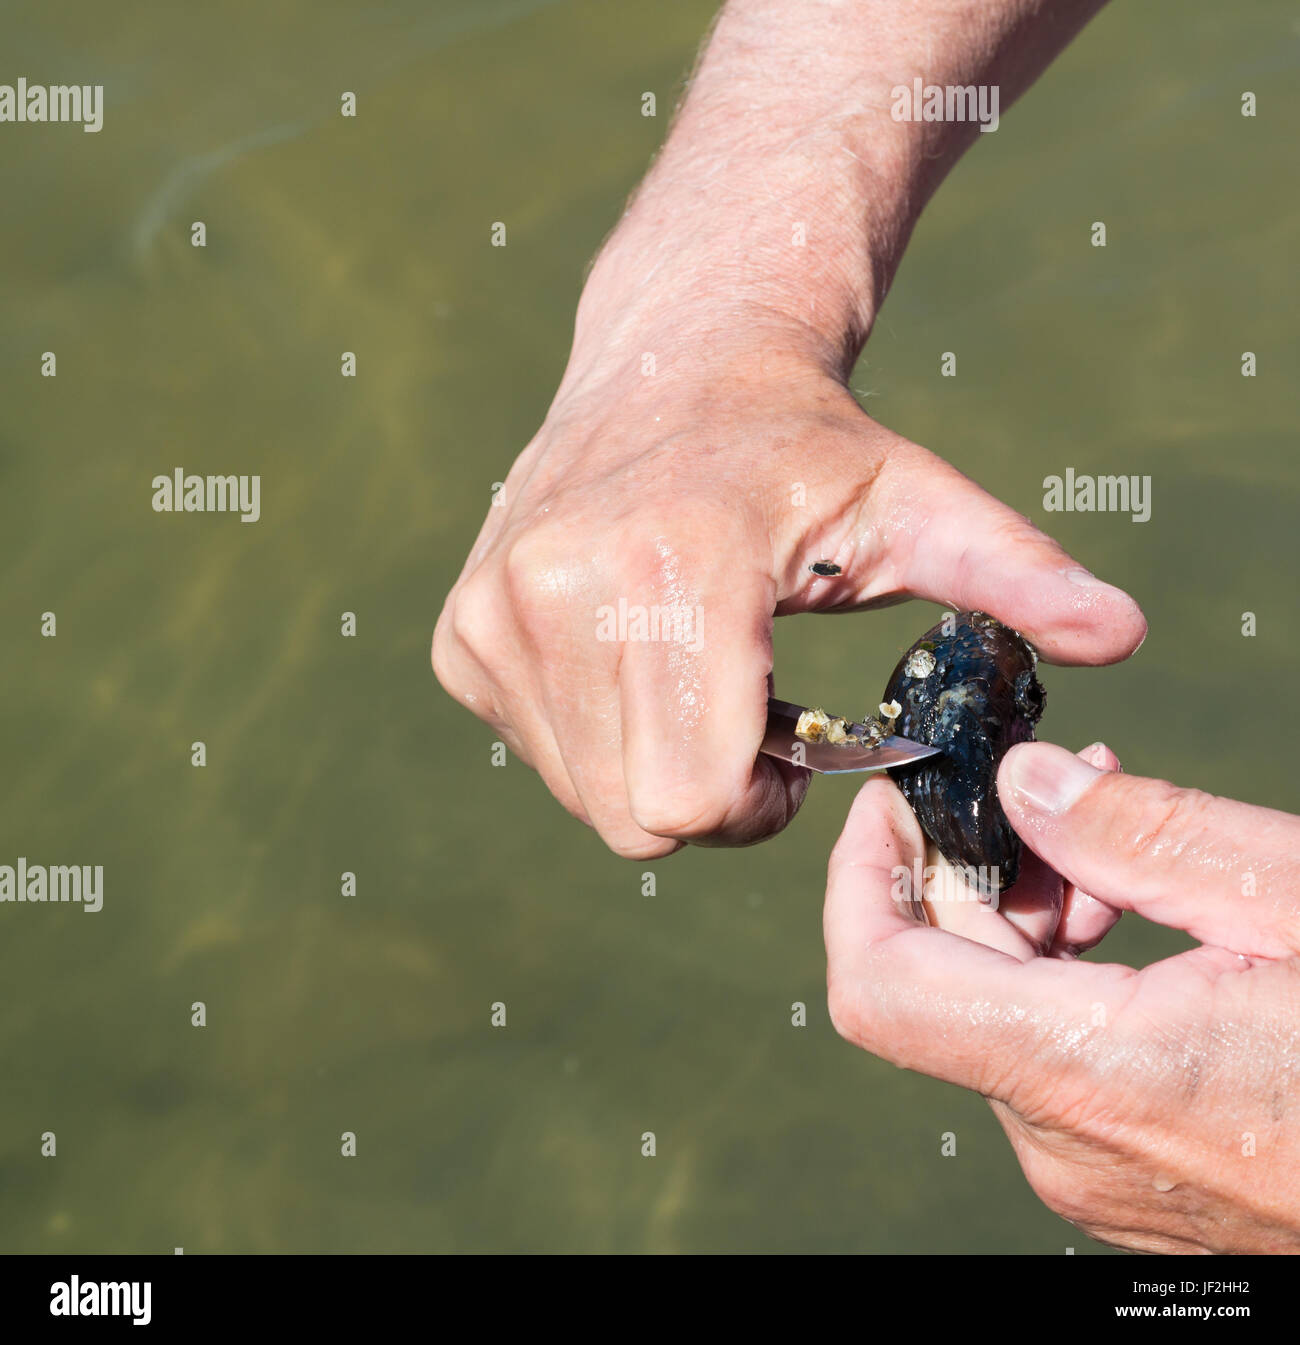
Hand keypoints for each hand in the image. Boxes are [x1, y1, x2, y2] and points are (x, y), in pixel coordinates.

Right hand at [433, 345, 1143, 856]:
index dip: (758, 803)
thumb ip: (1015, 576)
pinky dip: (597, 733)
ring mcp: (490, 613)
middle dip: (708, 791)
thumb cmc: (803, 448)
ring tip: (690, 670)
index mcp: (670, 571)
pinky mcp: (458, 633)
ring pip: (586, 795)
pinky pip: (540, 753)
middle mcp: (553, 592)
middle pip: (639, 818)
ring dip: (654, 761)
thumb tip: (1129, 632)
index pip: (694, 803)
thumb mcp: (916, 504)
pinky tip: (632, 656)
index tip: (789, 743)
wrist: (672, 360)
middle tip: (742, 704)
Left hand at [825, 740, 1299, 1251]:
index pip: (881, 984)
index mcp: (1101, 1072)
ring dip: (1032, 914)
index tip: (896, 801)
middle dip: (974, 868)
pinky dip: (1069, 971)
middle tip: (1050, 790)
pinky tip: (1137, 920)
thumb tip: (1022, 782)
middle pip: (943, 979)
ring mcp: (1097, 1170)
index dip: (863, 879)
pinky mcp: (1131, 1172)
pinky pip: (1050, 1053)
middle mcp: (1071, 1141)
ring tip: (1118, 847)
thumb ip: (1150, 836)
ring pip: (996, 1011)